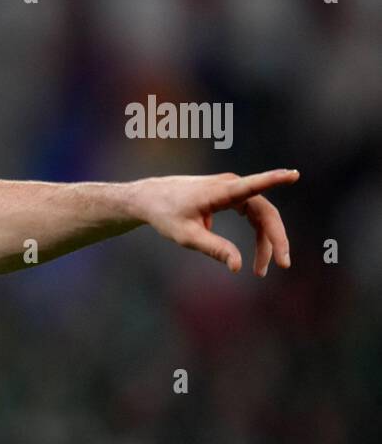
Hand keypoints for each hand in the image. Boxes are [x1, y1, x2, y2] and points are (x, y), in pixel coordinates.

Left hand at [131, 169, 299, 275]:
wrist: (150, 199)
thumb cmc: (166, 214)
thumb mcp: (187, 236)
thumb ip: (214, 248)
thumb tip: (238, 266)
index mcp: (220, 191)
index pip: (252, 185)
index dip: (274, 180)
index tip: (294, 174)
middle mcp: (230, 185)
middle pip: (265, 212)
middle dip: (275, 239)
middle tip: (282, 265)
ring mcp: (232, 189)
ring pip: (260, 216)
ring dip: (265, 242)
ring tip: (261, 270)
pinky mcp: (230, 195)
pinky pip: (252, 214)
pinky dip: (257, 235)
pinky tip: (258, 255)